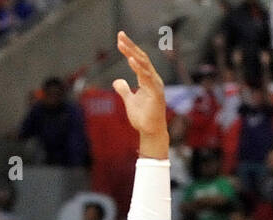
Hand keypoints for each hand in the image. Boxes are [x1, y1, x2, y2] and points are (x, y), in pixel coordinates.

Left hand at [111, 32, 167, 155]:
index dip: (129, 49)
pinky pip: (147, 78)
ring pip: (144, 65)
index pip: (138, 60)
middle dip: (130, 46)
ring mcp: (155, 85)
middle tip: (120, 34)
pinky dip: (139, 68)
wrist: (150, 132)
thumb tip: (117, 81)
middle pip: (141, 58)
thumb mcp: (129, 101)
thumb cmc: (143, 117)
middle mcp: (153, 79)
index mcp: (148, 79)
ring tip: (122, 44)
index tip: (120, 39)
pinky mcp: (156, 93)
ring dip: (133, 53)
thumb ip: (124, 90)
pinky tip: (131, 59)